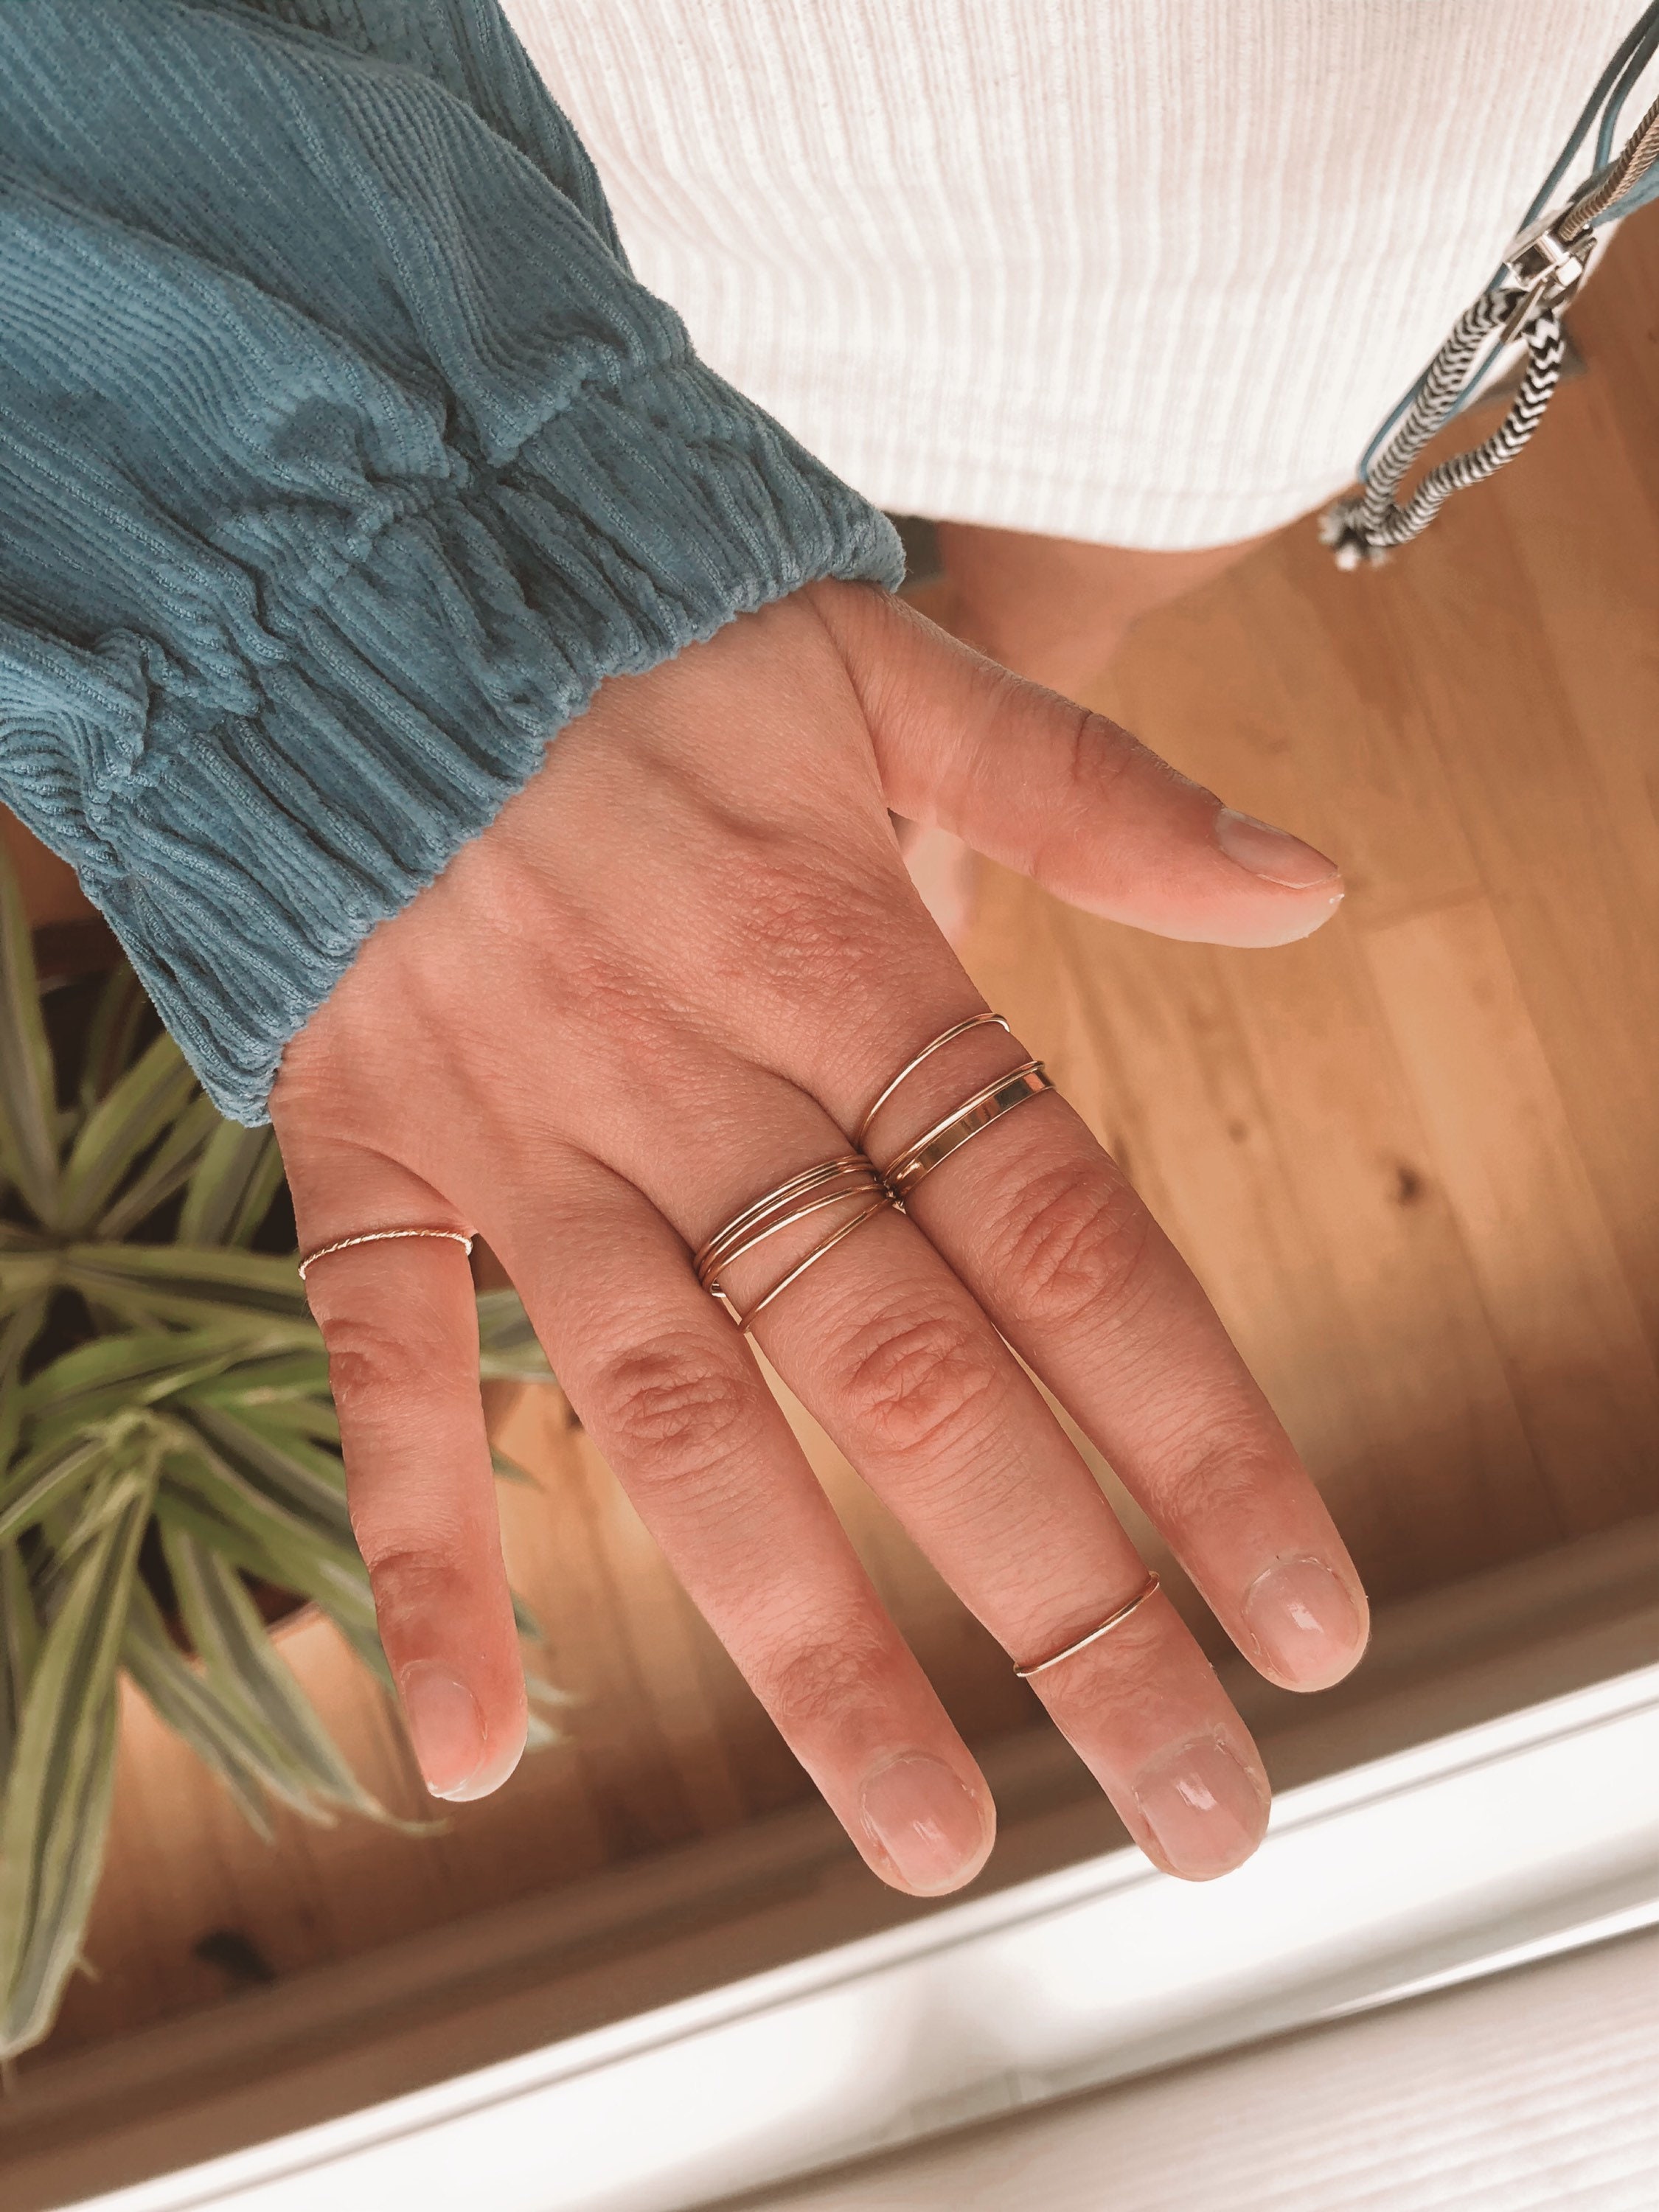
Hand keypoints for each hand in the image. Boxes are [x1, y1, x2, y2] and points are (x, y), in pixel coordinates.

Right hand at [271, 581, 1365, 1890]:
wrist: (357, 574)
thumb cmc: (641, 632)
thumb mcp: (884, 663)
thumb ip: (1094, 791)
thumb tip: (1313, 888)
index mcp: (849, 969)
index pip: (1069, 1244)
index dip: (1202, 1438)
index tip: (1310, 1621)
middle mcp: (699, 1085)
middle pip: (912, 1381)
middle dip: (1068, 1607)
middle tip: (1197, 1806)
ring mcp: (524, 1137)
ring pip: (677, 1422)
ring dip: (804, 1643)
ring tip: (924, 1836)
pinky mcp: (369, 1152)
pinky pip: (383, 1368)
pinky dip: (417, 1552)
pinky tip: (450, 1751)